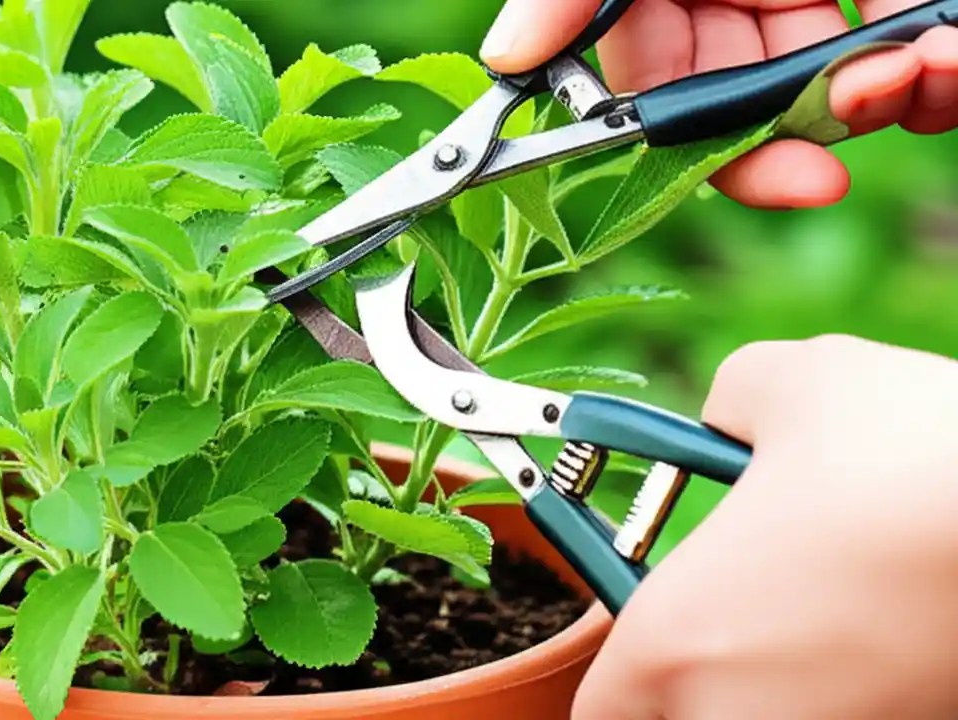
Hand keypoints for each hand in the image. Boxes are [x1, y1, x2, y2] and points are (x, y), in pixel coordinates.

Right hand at [481, 0, 957, 208]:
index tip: (804, 177)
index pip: (674, 98)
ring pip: (844, 82)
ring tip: (936, 62)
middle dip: (826, 119)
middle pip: (766, 106)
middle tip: (879, 99)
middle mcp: (730, 1)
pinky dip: (939, 66)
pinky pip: (910, 45)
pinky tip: (950, 48)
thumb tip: (509, 56)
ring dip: (896, 92)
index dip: (732, 150)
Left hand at [573, 335, 957, 718]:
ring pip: (771, 714)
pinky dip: (855, 678)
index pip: (602, 708)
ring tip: (834, 593)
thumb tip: (725, 420)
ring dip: (785, 673)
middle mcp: (738, 718)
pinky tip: (893, 615)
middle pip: (683, 718)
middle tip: (748, 602)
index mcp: (675, 645)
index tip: (650, 626)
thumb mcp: (789, 383)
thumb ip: (723, 407)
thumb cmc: (913, 451)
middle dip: (705, 670)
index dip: (621, 669)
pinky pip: (850, 707)